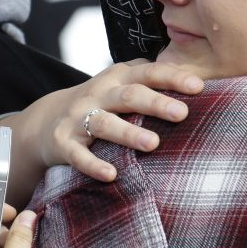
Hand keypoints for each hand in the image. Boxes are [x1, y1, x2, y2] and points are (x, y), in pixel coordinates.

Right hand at [19, 59, 203, 181]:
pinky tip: (112, 175)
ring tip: (152, 144)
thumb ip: (152, 83)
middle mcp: (99, 94)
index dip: (173, 78)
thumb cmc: (101, 103)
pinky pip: (78, 155)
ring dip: (128, 133)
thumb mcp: (122, 85)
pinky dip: (93, 165)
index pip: (149, 73)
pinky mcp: (62, 142)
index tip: (199, 87)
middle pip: (129, 95)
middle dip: (156, 103)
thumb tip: (201, 85)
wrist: (45, 120)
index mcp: (118, 77)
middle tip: (182, 114)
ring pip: (104, 123)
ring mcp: (78, 117)